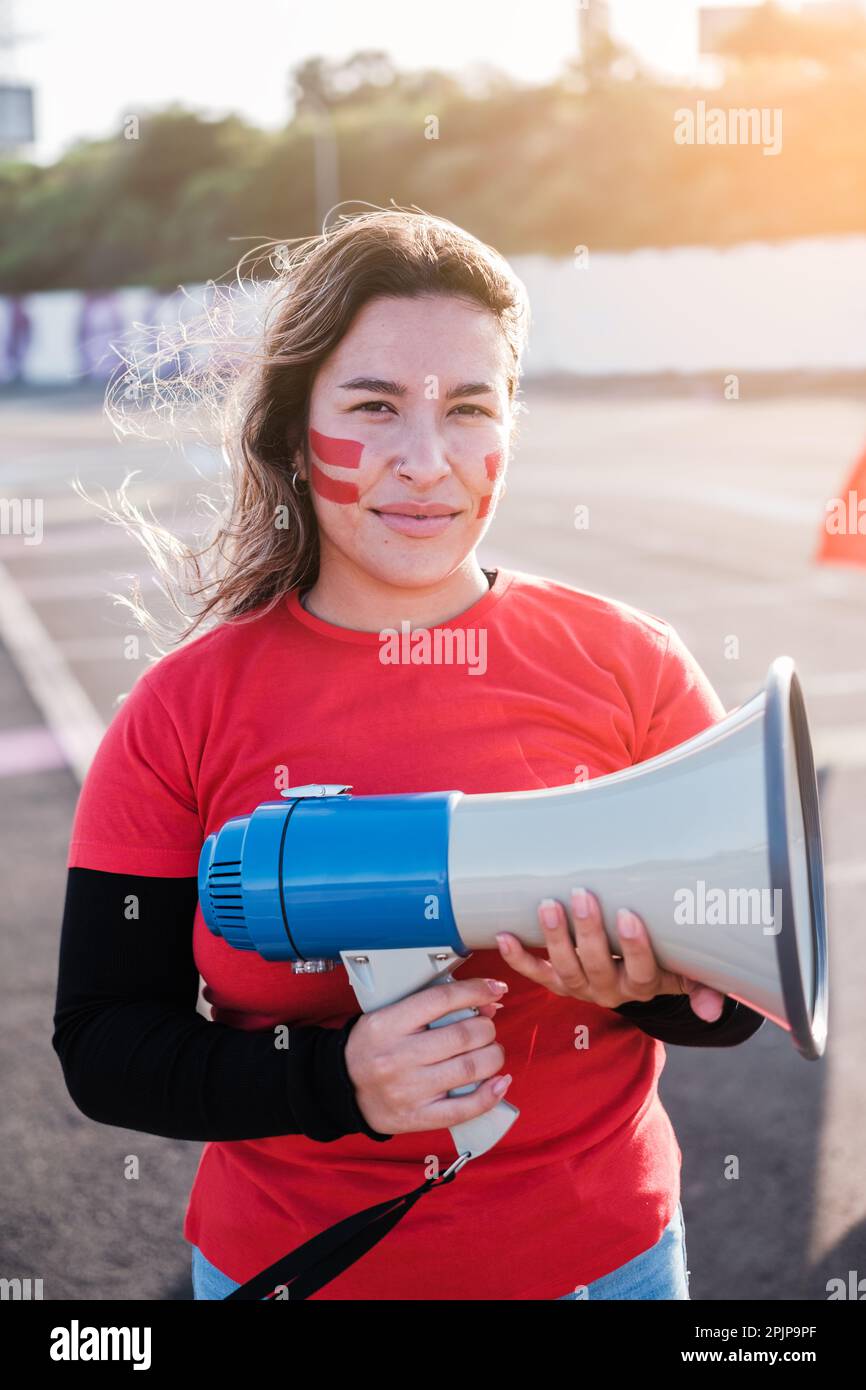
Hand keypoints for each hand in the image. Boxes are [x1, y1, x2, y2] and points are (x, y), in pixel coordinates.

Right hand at [343, 977, 512, 1135]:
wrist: (342, 1088)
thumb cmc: (372, 1046)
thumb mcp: (389, 1016)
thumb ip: (431, 1007)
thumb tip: (485, 1004)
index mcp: (387, 1024)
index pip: (441, 999)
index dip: (475, 990)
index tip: (494, 988)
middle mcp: (398, 1057)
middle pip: (462, 1035)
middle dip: (486, 1027)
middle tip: (487, 1027)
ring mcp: (409, 1090)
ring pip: (470, 1068)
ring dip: (493, 1056)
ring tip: (492, 1052)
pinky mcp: (419, 1117)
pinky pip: (465, 1108)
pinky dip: (491, 1094)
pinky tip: (500, 1082)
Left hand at [495, 888, 726, 1021]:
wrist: (641, 977)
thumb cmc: (671, 961)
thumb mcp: (691, 974)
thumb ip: (704, 987)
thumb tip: (715, 1010)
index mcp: (644, 985)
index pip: (640, 969)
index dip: (634, 946)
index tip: (628, 916)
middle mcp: (610, 991)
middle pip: (596, 965)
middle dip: (587, 931)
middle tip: (582, 895)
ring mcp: (581, 988)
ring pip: (564, 969)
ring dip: (553, 938)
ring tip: (548, 906)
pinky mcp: (559, 983)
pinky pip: (536, 975)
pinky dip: (518, 958)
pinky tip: (502, 937)